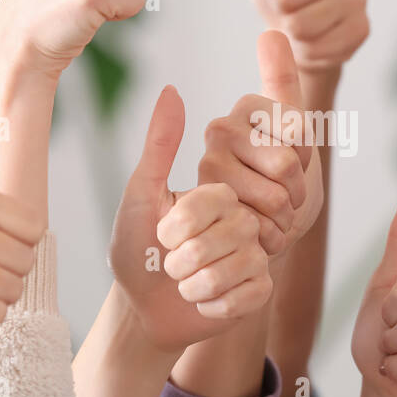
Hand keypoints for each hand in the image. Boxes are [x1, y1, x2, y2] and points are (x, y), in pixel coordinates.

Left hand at [109, 87, 273, 352]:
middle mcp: (245, 218)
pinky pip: (250, 294)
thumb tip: (172, 89)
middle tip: (171, 262)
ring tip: (185, 283)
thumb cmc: (136, 248)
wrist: (141, 307)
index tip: (162, 236)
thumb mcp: (142, 194)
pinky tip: (203, 303)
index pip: (217, 200)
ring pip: (245, 264)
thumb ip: (160, 144)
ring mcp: (256, 253)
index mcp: (221, 192)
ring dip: (199, 283)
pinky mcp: (260, 289)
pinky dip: (216, 304)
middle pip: (236, 232)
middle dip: (188, 257)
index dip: (182, 225)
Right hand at [198, 31, 322, 258]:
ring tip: (272, 212)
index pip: (300, 130)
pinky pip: (259, 225)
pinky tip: (258, 231)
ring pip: (274, 197)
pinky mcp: (207, 209)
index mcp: (246, 107)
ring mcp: (208, 168)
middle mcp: (219, 130)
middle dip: (297, 189)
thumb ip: (284, 82)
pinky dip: (270, 236)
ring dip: (285, 216)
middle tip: (284, 193)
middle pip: (286, 164)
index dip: (307, 154)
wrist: (262, 229)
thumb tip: (272, 32)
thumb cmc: (284, 180)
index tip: (294, 159)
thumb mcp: (297, 131)